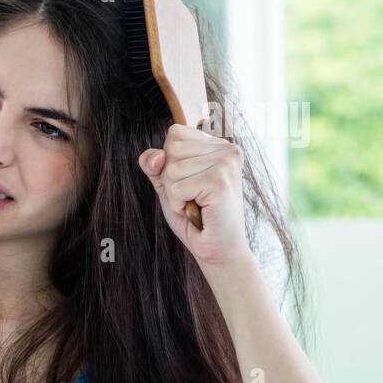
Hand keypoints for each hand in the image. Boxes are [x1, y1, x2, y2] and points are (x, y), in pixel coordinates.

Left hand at [138, 123, 251, 269]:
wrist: (217, 248)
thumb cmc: (194, 215)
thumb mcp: (168, 184)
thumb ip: (155, 164)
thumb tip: (155, 158)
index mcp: (217, 145)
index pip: (175, 134)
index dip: (169, 161)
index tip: (189, 181)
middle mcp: (227, 149)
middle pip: (171, 151)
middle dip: (171, 180)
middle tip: (193, 197)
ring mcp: (226, 163)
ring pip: (171, 170)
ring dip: (175, 194)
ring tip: (196, 204)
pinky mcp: (220, 181)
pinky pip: (176, 188)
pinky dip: (179, 204)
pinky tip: (198, 211)